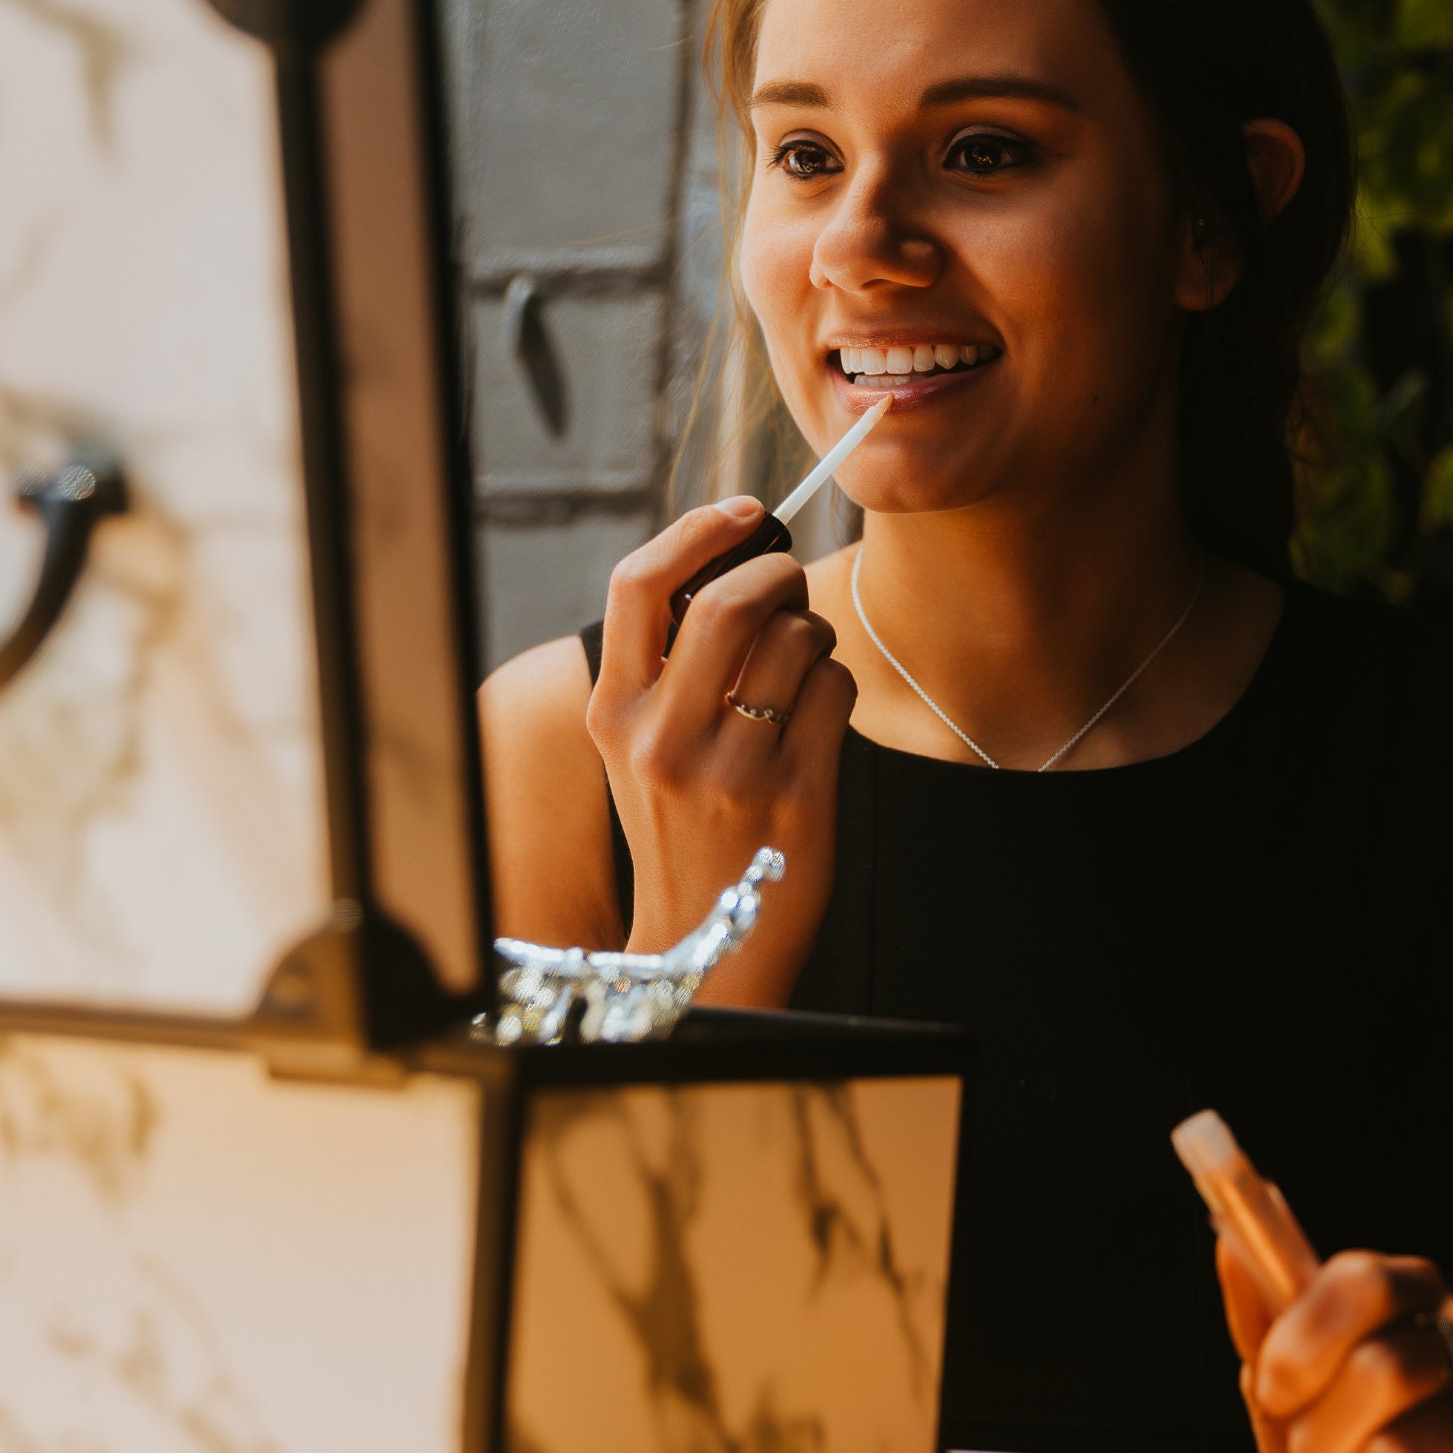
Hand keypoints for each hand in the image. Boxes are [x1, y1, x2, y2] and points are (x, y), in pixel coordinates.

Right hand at [586, 498, 855, 1005]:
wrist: (706, 939)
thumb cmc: (682, 824)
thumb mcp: (641, 748)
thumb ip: (669, 666)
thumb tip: (739, 561)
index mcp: (615, 715)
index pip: (639, 586)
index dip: (696, 530)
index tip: (743, 513)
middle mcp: (665, 740)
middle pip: (729, 603)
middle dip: (776, 575)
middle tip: (790, 585)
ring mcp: (732, 771)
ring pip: (797, 642)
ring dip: (815, 634)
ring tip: (804, 666)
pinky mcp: (797, 795)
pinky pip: (836, 691)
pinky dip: (838, 686)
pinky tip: (820, 716)